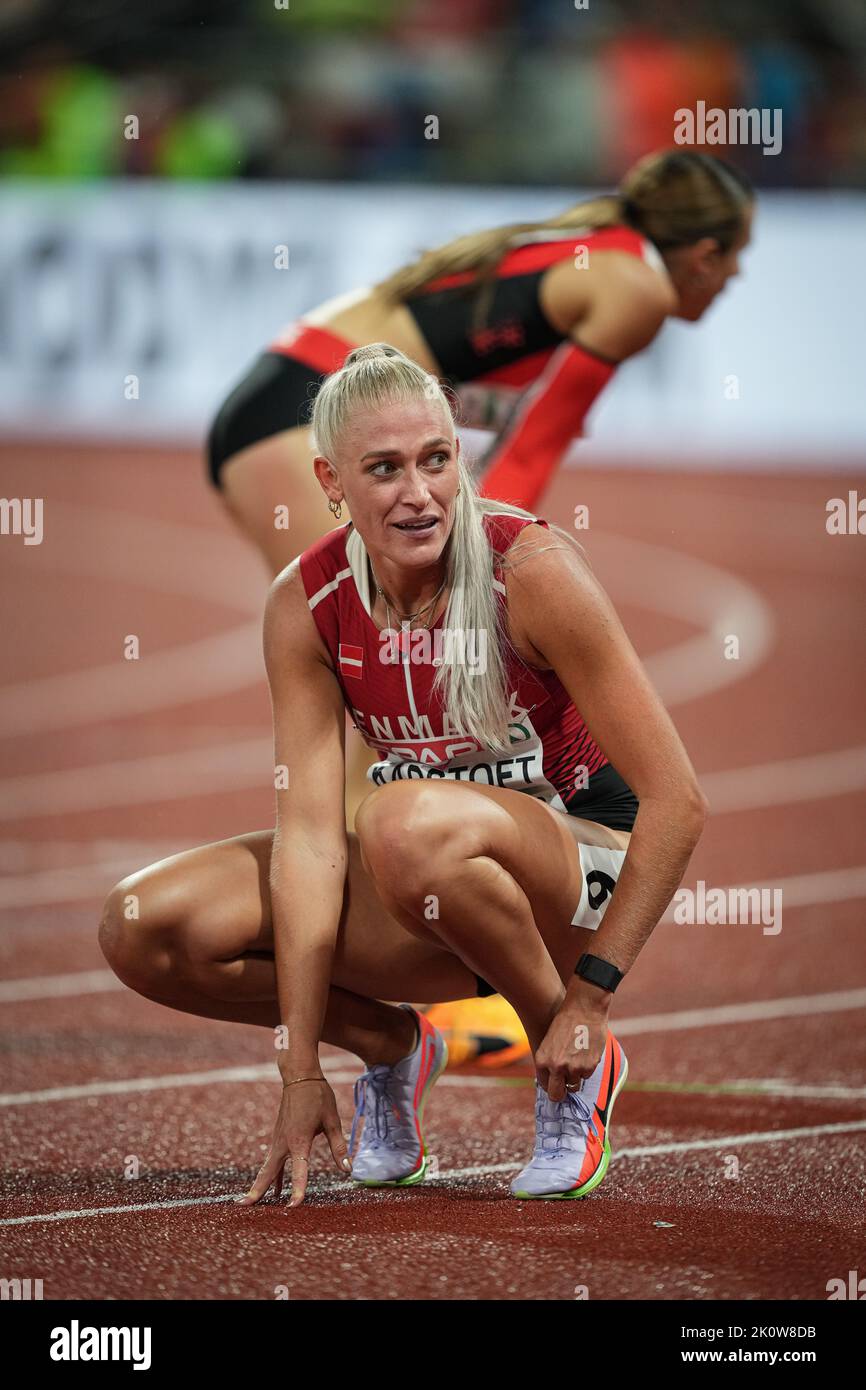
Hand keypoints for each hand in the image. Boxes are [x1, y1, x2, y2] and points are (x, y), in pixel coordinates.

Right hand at [238, 1076, 351, 1208]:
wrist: (299, 1076)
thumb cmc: (318, 1096)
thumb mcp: (332, 1120)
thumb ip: (339, 1147)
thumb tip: (348, 1170)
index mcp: (299, 1139)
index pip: (299, 1170)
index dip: (298, 1189)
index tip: (293, 1206)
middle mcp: (284, 1142)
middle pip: (268, 1172)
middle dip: (256, 1191)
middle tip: (243, 1207)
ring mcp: (278, 1140)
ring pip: (267, 1168)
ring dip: (259, 1186)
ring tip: (250, 1204)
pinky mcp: (278, 1137)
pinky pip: (272, 1162)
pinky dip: (271, 1176)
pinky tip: (274, 1190)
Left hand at [534, 986, 610, 1101]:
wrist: (583, 1008)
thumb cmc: (565, 1021)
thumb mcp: (549, 1041)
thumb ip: (550, 1061)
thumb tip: (553, 1079)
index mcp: (542, 1060)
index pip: (544, 1085)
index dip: (550, 1086)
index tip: (555, 1084)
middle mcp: (556, 1067)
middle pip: (557, 1094)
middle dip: (561, 1093)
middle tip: (565, 1088)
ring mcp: (573, 1068)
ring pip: (574, 1085)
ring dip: (576, 1077)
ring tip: (577, 1060)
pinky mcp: (589, 1066)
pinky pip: (587, 1075)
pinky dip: (587, 1068)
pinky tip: (585, 1053)